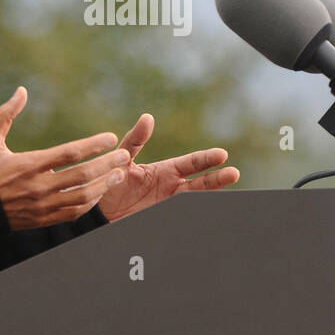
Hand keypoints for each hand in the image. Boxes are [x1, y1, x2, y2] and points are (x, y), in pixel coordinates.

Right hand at [0, 86, 130, 230]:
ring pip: (82, 197)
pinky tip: (99, 192)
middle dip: (106, 165)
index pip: (68, 153)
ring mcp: (41, 206)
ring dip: (104, 185)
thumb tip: (22, 91)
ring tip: (119, 174)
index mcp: (28, 165)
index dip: (92, 145)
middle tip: (123, 156)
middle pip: (81, 176)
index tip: (109, 137)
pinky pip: (72, 213)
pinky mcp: (42, 220)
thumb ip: (7, 114)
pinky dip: (89, 203)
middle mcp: (38, 187)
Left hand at [97, 113, 239, 221]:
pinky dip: (195, 210)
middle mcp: (172, 187)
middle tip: (233, 173)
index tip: (222, 155)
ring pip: (195, 198)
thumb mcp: (122, 159)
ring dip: (211, 193)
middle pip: (200, 182)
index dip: (206, 159)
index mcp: (166, 171)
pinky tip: (208, 208)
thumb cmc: (111, 182)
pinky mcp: (163, 217)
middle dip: (217, 178)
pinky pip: (182, 213)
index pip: (192, 164)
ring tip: (228, 186)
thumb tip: (147, 117)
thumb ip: (134, 141)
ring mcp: (169, 203)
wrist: (101, 212)